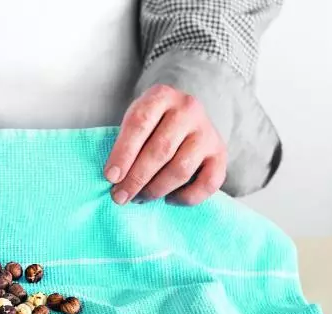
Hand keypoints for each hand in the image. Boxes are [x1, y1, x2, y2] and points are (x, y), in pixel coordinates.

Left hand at [104, 84, 226, 205]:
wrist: (184, 118)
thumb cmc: (150, 124)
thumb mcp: (134, 121)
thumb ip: (124, 143)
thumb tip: (115, 180)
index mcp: (161, 96)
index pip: (140, 123)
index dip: (123, 153)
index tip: (110, 177)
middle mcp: (188, 109)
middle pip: (161, 150)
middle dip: (136, 178)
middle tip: (120, 197)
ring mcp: (207, 131)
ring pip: (181, 169)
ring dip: (157, 189)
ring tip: (140, 198)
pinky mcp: (220, 153)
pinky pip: (209, 183)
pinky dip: (187, 197)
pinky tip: (169, 199)